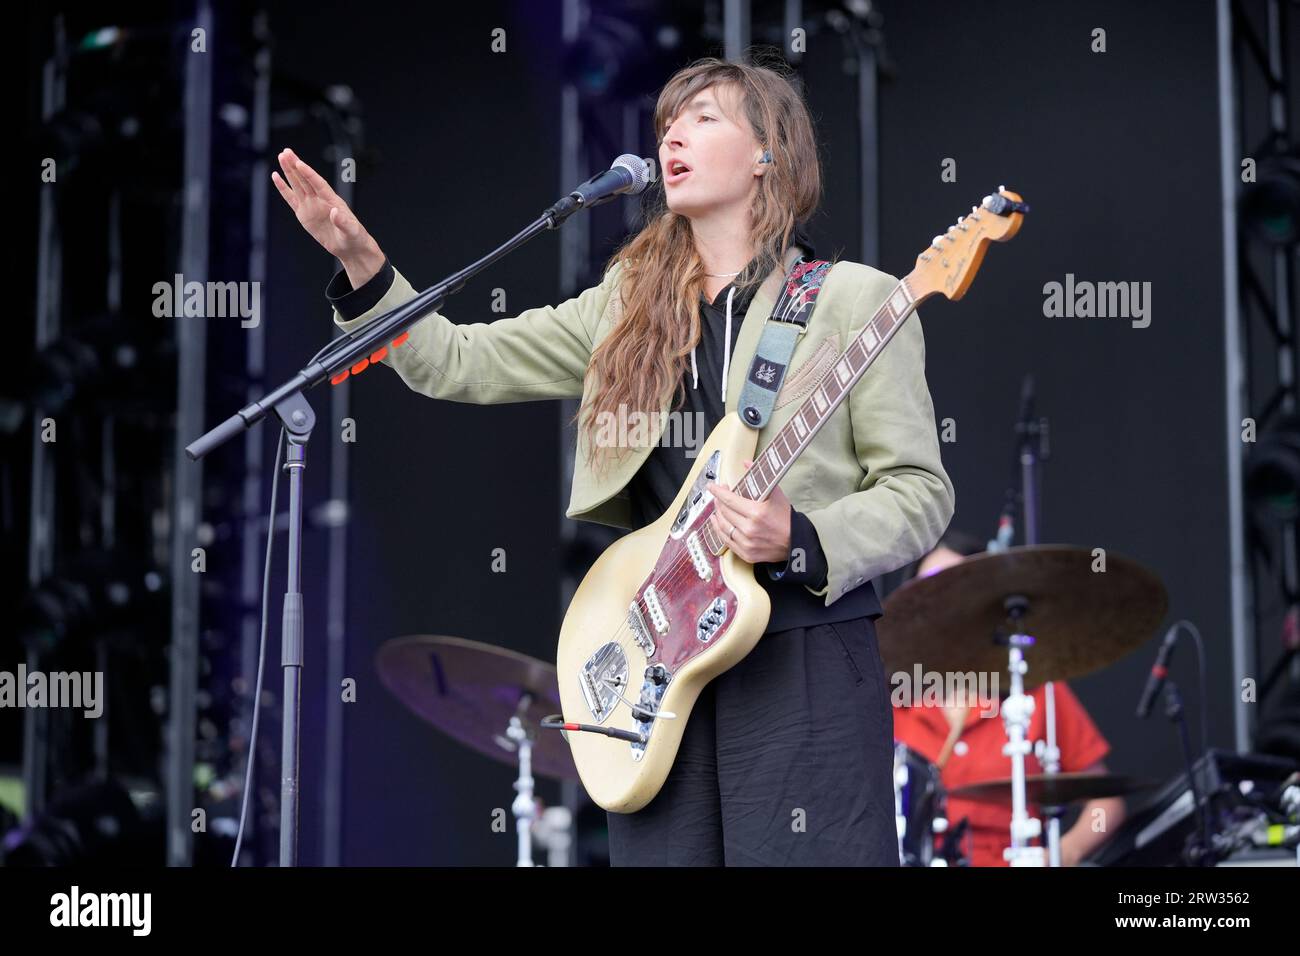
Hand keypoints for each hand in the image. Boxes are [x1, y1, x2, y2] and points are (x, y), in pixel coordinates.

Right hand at [272, 147, 384, 287]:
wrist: (350, 247)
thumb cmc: (354, 237)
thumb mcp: (351, 231)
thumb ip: (343, 222)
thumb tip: (335, 212)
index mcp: (332, 201)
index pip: (318, 184)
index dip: (309, 174)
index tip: (299, 163)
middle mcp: (320, 200)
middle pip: (305, 180)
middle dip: (296, 166)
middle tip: (285, 152)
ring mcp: (311, 205)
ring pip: (297, 185)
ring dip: (289, 171)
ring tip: (281, 157)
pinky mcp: (304, 214)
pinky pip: (291, 199)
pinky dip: (283, 188)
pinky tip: (276, 176)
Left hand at [706, 460, 792, 563]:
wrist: (795, 542)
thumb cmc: (786, 517)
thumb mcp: (776, 494)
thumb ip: (760, 478)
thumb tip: (746, 462)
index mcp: (757, 513)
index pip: (729, 499)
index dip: (718, 491)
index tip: (711, 486)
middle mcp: (749, 529)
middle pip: (724, 512)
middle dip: (718, 501)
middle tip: (718, 495)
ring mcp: (747, 543)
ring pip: (722, 527)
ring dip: (717, 515)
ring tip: (716, 508)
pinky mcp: (746, 553)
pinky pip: (726, 541)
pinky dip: (719, 531)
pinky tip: (718, 523)